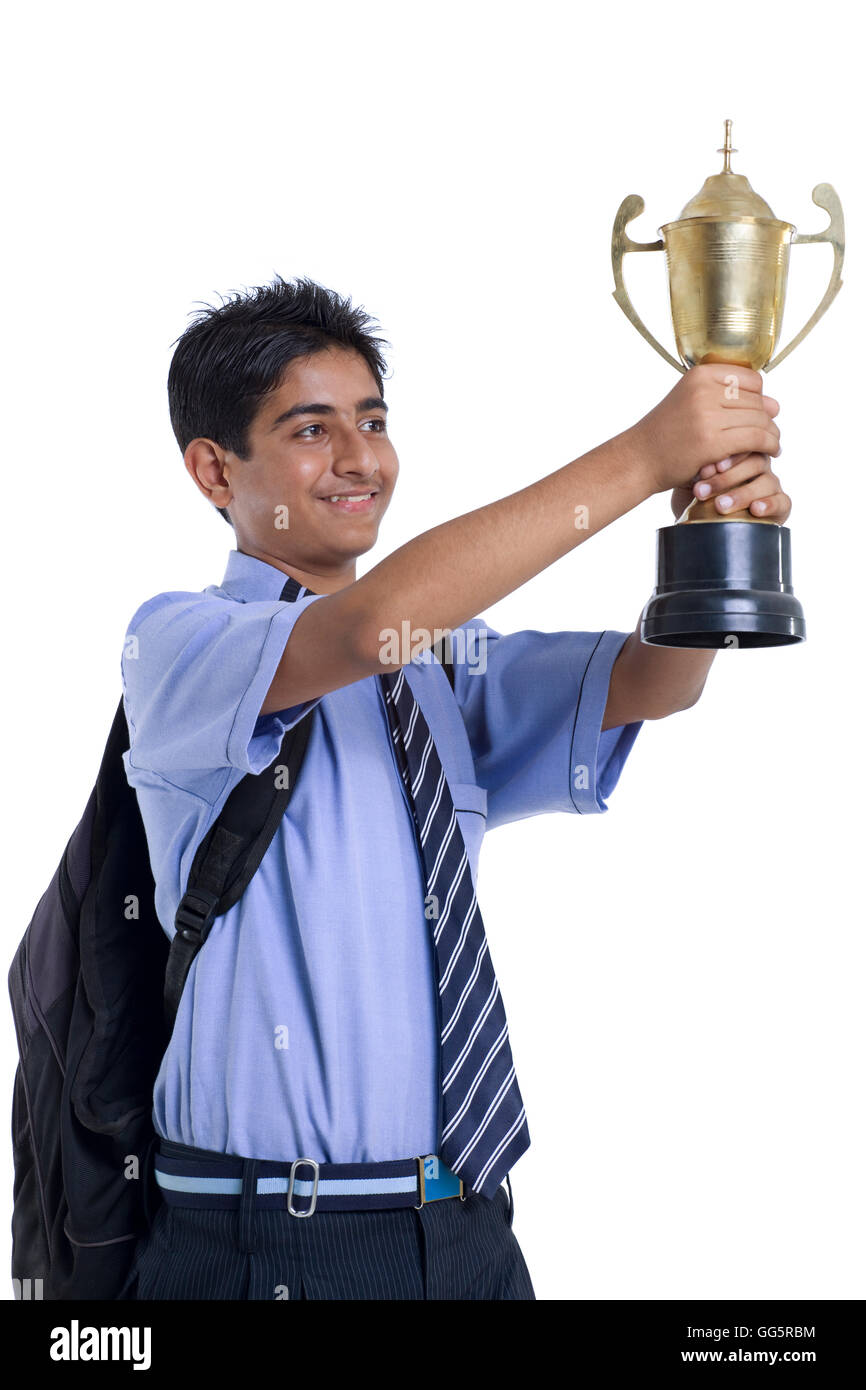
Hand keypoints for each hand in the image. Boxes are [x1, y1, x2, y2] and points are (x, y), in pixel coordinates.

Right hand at [627, 363, 780, 494]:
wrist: (639, 459)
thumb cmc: (666, 434)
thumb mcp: (691, 403)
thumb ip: (729, 400)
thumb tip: (776, 405)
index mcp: (700, 374)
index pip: (751, 380)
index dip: (760, 398)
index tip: (756, 415)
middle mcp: (704, 390)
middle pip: (757, 401)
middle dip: (768, 420)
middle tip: (771, 435)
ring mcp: (707, 416)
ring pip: (760, 420)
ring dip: (772, 435)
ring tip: (773, 445)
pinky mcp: (712, 442)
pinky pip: (755, 439)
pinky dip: (769, 446)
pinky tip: (771, 453)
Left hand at [670, 451, 791, 522]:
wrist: (698, 527)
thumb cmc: (694, 499)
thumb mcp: (691, 480)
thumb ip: (697, 466)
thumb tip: (700, 460)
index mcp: (741, 454)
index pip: (743, 445)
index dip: (726, 458)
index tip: (704, 471)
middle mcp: (759, 466)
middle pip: (755, 462)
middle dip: (727, 478)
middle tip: (702, 492)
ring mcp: (771, 484)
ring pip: (766, 482)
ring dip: (742, 494)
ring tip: (719, 506)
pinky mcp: (780, 505)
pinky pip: (782, 502)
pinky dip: (769, 505)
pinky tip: (754, 510)